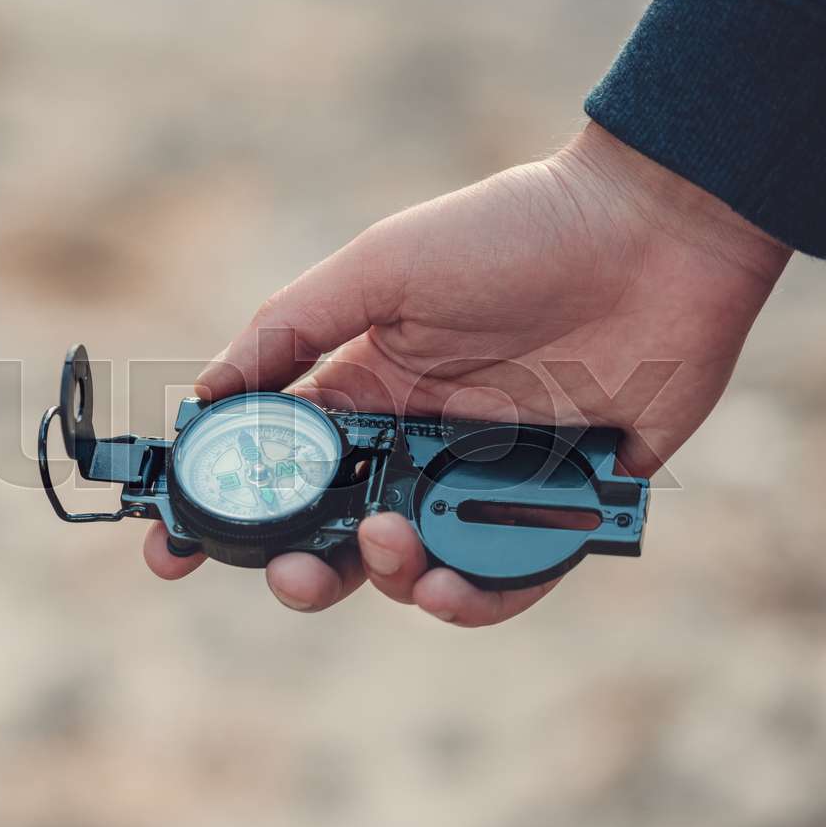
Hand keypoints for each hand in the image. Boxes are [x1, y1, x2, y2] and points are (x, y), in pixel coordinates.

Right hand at [143, 123, 790, 624]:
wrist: (654, 232)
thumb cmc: (513, 236)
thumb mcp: (380, 269)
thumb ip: (289, 330)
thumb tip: (204, 394)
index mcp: (366, 391)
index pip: (276, 466)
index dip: (220, 511)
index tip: (170, 548)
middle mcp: (416, 446)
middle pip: (336, 535)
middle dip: (297, 567)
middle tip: (288, 571)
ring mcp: (484, 482)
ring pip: (413, 566)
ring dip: (385, 576)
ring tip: (390, 546)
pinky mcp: (560, 509)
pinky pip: (507, 578)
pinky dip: (474, 594)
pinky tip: (448, 582)